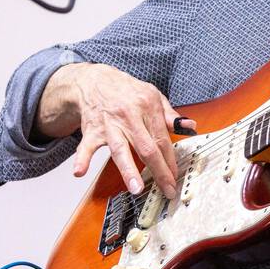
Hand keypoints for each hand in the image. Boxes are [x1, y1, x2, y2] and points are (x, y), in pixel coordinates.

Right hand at [49, 63, 194, 195]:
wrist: (95, 80)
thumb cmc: (127, 91)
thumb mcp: (153, 95)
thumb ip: (170, 115)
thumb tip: (189, 126)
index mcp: (147, 107)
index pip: (163, 139)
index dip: (170, 160)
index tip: (175, 177)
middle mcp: (129, 116)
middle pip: (146, 147)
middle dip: (158, 170)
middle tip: (166, 189)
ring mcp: (110, 124)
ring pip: (120, 149)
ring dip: (128, 170)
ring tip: (136, 188)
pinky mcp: (92, 129)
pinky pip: (86, 145)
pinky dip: (82, 158)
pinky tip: (79, 171)